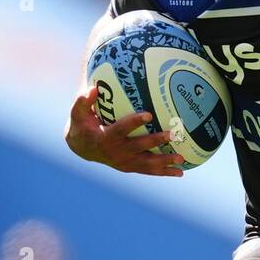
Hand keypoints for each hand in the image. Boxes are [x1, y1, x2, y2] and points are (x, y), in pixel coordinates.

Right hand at [65, 87, 184, 176]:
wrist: (82, 147)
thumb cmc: (82, 124)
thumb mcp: (78, 112)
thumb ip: (84, 100)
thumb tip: (94, 88)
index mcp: (105, 137)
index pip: (121, 129)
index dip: (134, 122)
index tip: (148, 115)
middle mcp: (116, 152)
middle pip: (138, 147)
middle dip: (155, 141)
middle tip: (172, 134)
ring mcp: (124, 162)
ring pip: (146, 163)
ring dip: (164, 162)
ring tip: (181, 158)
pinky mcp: (129, 168)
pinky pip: (148, 170)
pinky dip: (164, 172)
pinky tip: (180, 171)